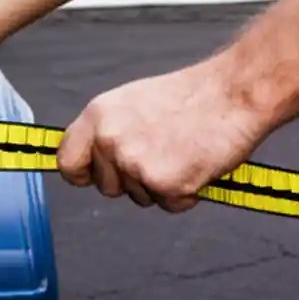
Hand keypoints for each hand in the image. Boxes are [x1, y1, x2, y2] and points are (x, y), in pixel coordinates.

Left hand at [57, 60, 270, 211]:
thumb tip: (92, 156)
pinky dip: (186, 194)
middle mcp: (108, 141)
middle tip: (162, 154)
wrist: (232, 94)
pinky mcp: (164, 183)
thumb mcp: (129, 103)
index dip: (82, 174)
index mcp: (96, 117)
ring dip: (161, 186)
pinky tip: (197, 165)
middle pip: (106, 186)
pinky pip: (170, 205)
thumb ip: (107, 130)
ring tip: (182, 153)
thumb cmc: (187, 97)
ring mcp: (134, 164)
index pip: (67, 162)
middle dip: (131, 181)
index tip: (93, 176)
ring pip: (139, 197)